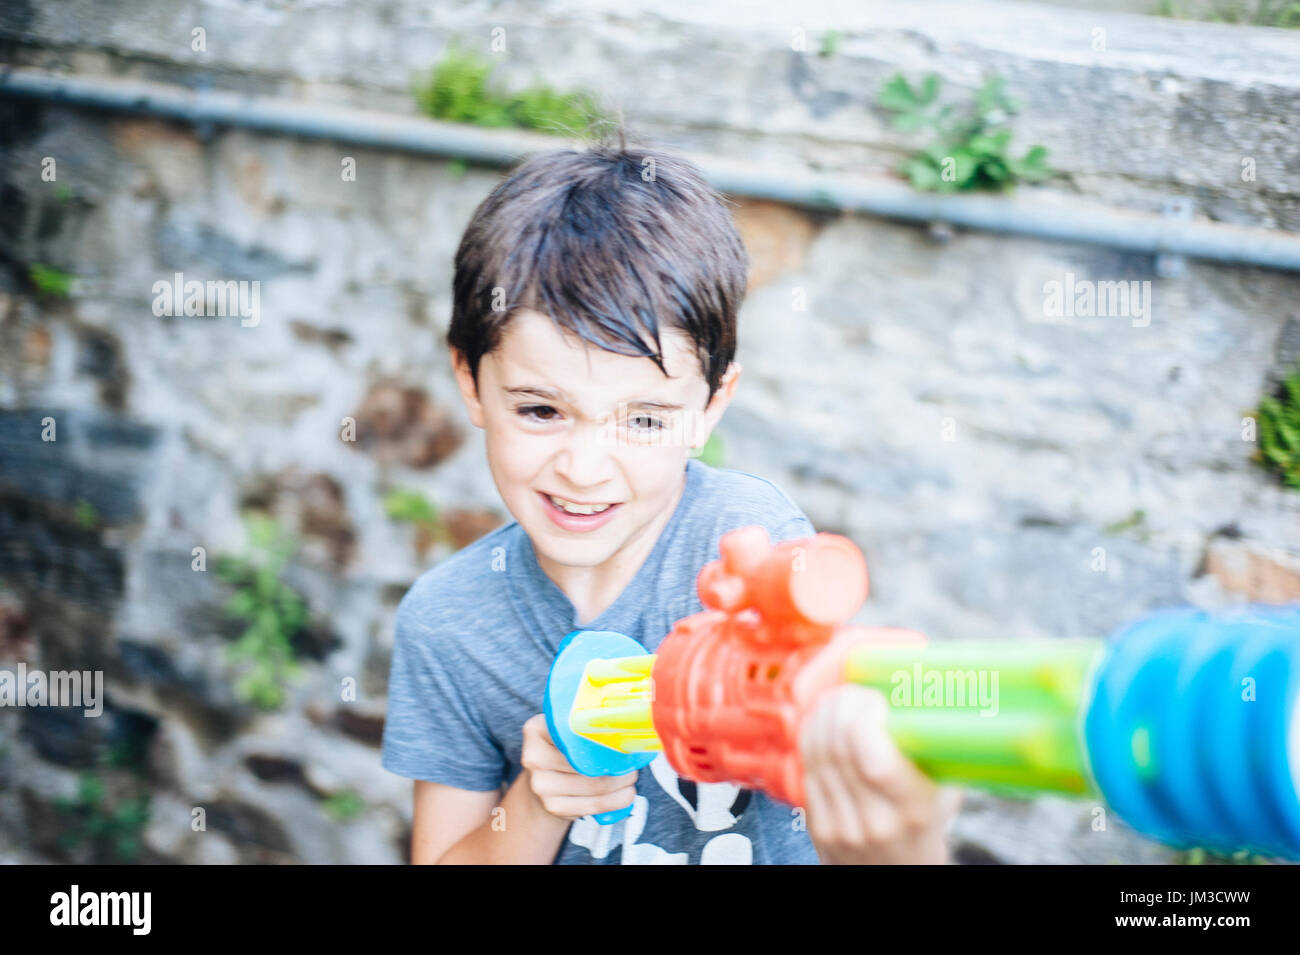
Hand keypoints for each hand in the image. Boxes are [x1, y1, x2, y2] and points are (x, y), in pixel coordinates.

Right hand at [520, 714, 638, 820]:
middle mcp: (533, 758)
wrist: (545, 778)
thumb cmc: (563, 748)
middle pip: (585, 760)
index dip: (601, 736)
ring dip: (620, 782)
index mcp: (536, 730)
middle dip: (616, 762)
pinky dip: (615, 800)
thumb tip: (627, 725)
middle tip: (633, 761)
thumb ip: (586, 724)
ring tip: (631, 777)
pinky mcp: (553, 807)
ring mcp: (541, 785)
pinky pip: (592, 805)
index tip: (622, 738)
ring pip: (593, 785)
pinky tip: (626, 794)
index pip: (573, 731)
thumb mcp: (565, 728)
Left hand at [800, 685, 961, 863]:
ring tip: (837, 700)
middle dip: (841, 706)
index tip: (876, 698)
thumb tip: (922, 694)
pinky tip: (822, 723)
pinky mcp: (815, 824)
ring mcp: (840, 824)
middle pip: (839, 747)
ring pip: (817, 754)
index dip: (865, 718)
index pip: (873, 758)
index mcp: (911, 809)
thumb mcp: (944, 792)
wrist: (898, 876)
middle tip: (853, 690)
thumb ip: (932, 751)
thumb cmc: (925, 827)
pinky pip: (805, 769)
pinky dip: (810, 738)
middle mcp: (873, 820)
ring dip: (822, 716)